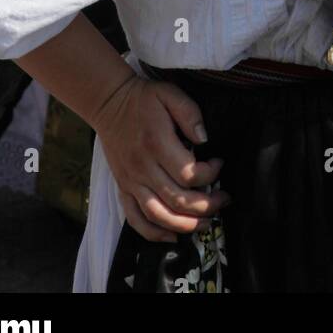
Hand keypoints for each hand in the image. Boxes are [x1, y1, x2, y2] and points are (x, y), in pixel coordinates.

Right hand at [92, 74, 228, 242]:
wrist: (109, 103)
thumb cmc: (143, 98)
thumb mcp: (169, 94)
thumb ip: (190, 114)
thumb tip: (204, 139)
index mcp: (157, 144)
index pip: (189, 173)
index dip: (210, 174)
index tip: (219, 163)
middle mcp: (143, 168)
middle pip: (178, 200)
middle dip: (206, 205)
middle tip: (224, 199)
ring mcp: (131, 181)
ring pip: (159, 215)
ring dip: (185, 225)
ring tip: (206, 223)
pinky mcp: (123, 188)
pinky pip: (136, 219)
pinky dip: (153, 233)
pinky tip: (172, 237)